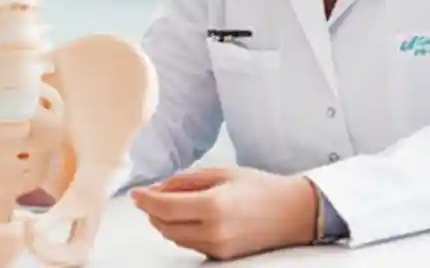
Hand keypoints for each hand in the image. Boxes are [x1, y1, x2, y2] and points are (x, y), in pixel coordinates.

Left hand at [130, 166, 317, 260]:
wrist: (292, 212)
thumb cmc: (260, 187)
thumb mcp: (222, 173)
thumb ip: (186, 181)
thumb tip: (158, 189)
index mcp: (213, 205)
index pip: (164, 207)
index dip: (145, 200)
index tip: (136, 193)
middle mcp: (213, 231)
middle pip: (164, 226)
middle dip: (152, 211)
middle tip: (150, 196)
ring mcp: (217, 248)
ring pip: (174, 237)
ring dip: (164, 222)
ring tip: (169, 204)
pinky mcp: (221, 257)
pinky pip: (189, 244)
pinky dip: (180, 230)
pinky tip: (185, 217)